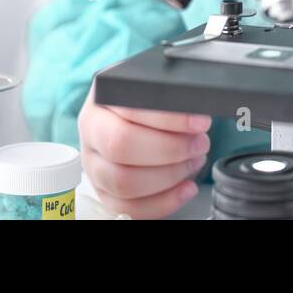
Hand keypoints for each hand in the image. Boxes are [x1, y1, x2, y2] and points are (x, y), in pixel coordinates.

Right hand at [78, 82, 211, 218]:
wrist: (129, 111)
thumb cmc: (148, 100)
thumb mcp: (155, 84)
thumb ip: (171, 92)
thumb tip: (198, 105)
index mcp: (102, 97)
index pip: (131, 109)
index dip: (170, 119)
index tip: (200, 122)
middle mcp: (92, 130)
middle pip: (122, 147)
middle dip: (171, 150)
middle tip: (199, 144)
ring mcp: (93, 163)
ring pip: (124, 182)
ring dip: (169, 176)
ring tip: (194, 162)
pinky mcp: (102, 190)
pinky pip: (127, 208)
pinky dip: (162, 203)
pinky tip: (185, 188)